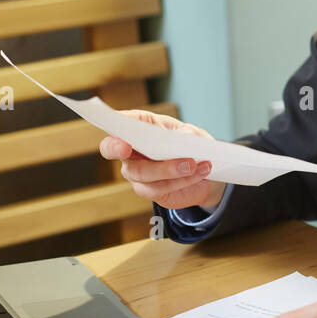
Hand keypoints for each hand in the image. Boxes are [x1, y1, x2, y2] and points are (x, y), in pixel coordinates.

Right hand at [98, 109, 224, 209]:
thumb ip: (187, 134)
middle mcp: (130, 151)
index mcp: (137, 129)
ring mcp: (136, 172)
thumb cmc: (189, 143)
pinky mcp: (148, 190)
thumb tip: (183, 139)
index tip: (122, 140)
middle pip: (118, 152)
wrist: (203, 168)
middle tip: (137, 149)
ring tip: (193, 164)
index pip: (116, 127)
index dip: (113, 129)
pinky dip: (182, 180)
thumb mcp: (192, 133)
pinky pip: (158, 188)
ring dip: (169, 169)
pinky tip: (200, 172)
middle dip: (128, 150)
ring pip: (141, 173)